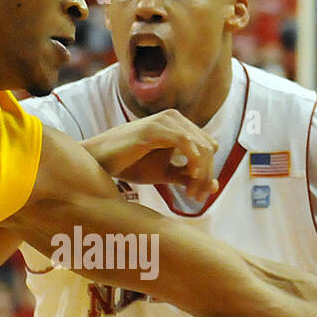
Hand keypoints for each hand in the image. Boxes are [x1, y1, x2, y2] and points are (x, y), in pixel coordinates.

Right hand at [83, 110, 219, 200]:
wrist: (101, 160)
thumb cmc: (131, 164)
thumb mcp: (164, 173)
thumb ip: (188, 177)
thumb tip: (216, 186)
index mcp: (180, 125)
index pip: (210, 146)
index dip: (208, 172)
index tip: (197, 194)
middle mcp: (175, 118)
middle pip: (209, 147)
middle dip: (206, 175)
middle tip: (196, 198)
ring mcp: (166, 121)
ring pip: (201, 146)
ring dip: (201, 173)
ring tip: (191, 193)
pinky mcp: (155, 129)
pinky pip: (185, 143)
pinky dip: (192, 161)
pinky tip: (190, 178)